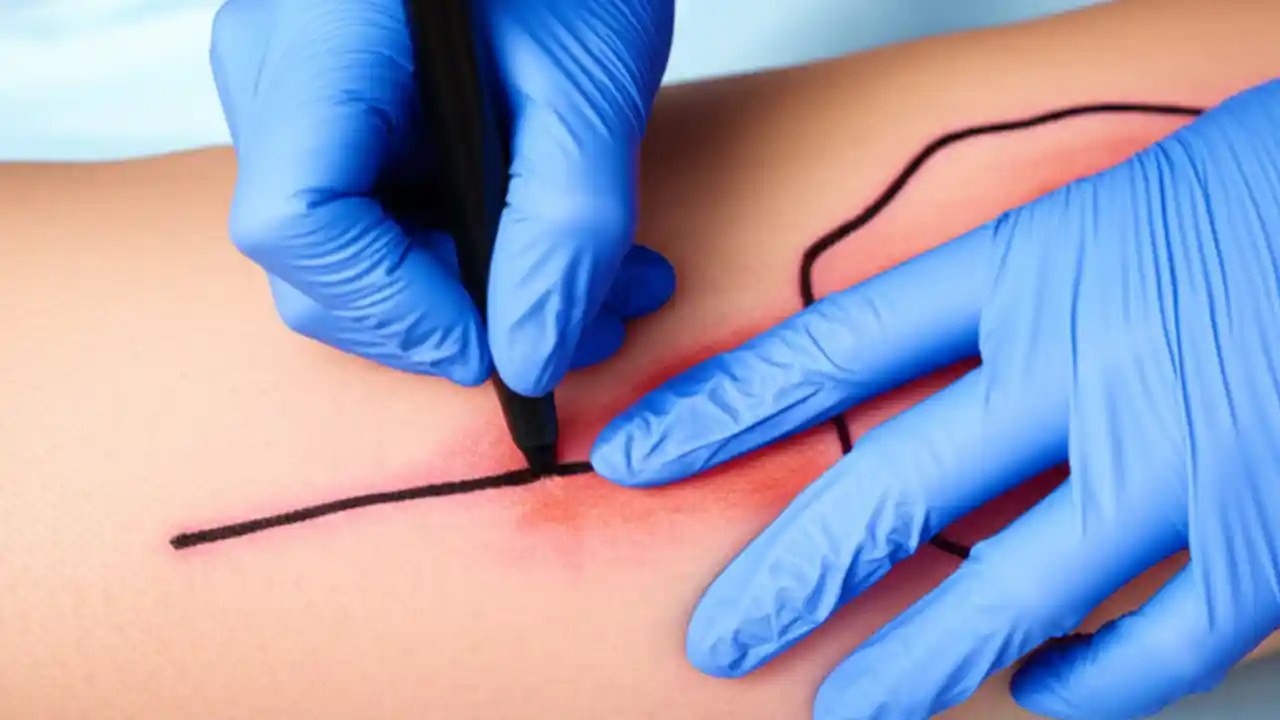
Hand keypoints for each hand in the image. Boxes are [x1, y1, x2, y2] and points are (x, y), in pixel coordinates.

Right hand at [209, 0, 675, 391]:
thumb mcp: (589, 82)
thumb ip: (567, 227)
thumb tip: (530, 356)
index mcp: (318, 44)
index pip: (299, 221)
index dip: (398, 308)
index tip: (498, 347)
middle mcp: (279, 72)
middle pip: (320, 260)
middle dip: (457, 317)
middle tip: (584, 324)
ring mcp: (299, 95)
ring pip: (357, 253)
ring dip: (484, 293)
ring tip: (604, 287)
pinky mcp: (339, 113)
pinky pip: (381, 216)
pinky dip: (474, 250)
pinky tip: (559, 247)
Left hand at [592, 79, 1279, 718]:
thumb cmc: (1267, 189)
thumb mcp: (1112, 207)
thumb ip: (1017, 294)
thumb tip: (930, 372)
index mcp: (1034, 269)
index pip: (835, 351)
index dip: (727, 409)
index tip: (644, 453)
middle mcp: (1086, 372)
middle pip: (891, 495)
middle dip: (789, 577)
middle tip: (717, 637)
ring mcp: (1177, 465)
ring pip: (1004, 596)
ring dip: (912, 667)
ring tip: (844, 714)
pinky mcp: (1266, 540)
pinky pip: (1153, 642)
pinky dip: (1089, 680)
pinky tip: (1044, 689)